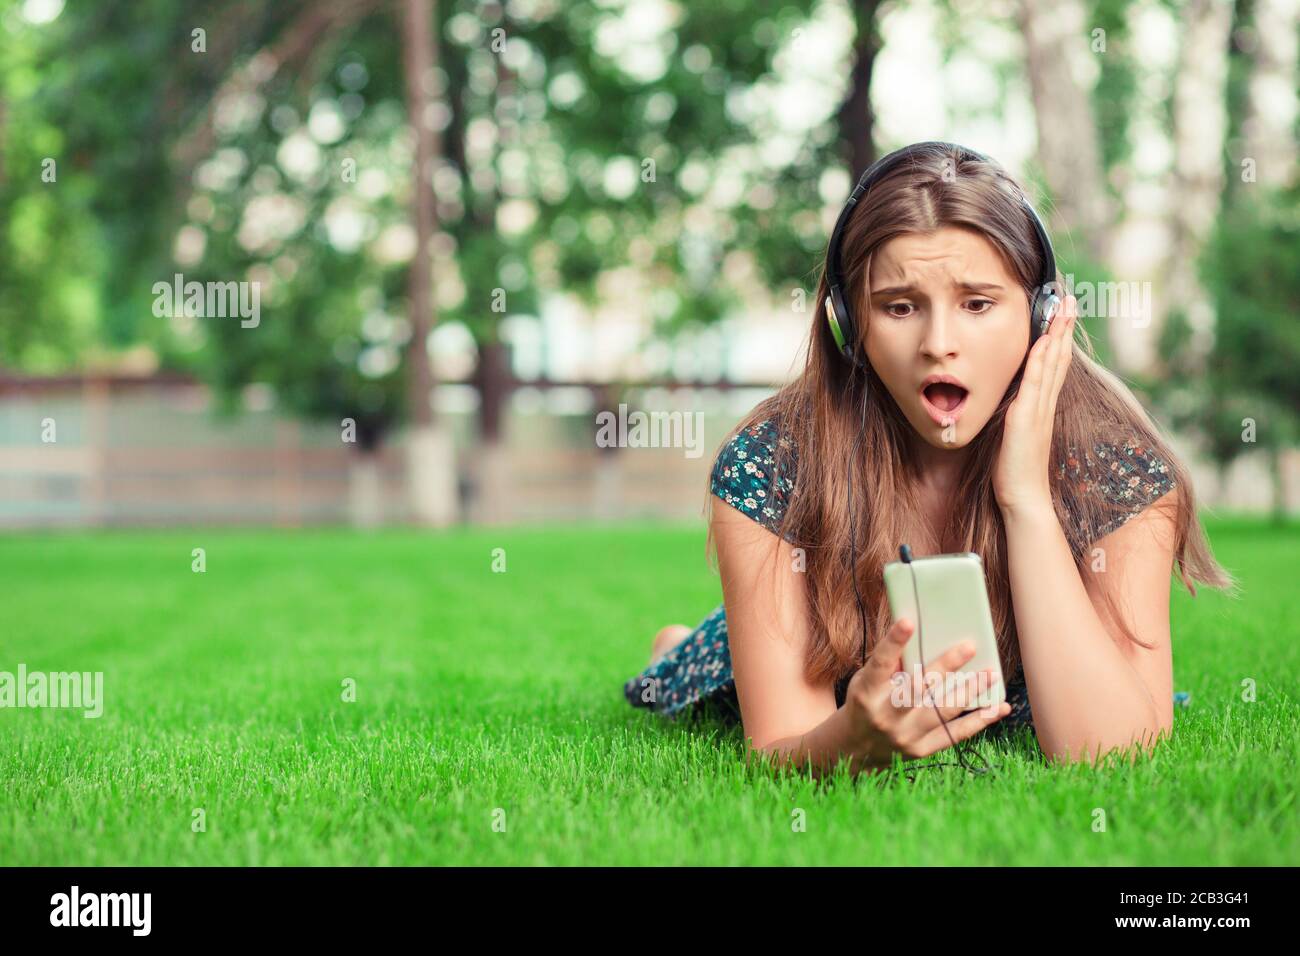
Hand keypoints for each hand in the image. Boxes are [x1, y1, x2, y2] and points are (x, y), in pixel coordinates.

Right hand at [842, 617, 1008, 770]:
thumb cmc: (865, 703)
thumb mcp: (865, 682)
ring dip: (970, 690)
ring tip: (991, 673)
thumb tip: (922, 637)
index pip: (880, 663)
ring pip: (942, 711)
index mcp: (866, 693)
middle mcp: (885, 715)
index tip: (908, 621)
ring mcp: (904, 735)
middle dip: (946, 666)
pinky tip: (998, 707)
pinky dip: (980, 720)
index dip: (893, 643)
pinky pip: (955, 735)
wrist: (856, 749)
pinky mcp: (920, 751)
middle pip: (918, 688)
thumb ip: (890, 664)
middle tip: (969, 646)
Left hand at [993, 293, 1075, 513]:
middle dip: (1063, 327)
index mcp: (1041, 407)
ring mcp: (1037, 411)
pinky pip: (1034, 384)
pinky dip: (1041, 361)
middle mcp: (1044, 405)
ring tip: (1063, 308)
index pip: (1054, 366)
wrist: (1023, 498)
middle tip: (1069, 299)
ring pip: (1051, 365)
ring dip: (1057, 335)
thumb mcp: (1016, 435)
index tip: (1062, 315)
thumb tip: (1014, 401)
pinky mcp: (1026, 419)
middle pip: (1058, 358)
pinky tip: (1044, 342)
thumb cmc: (1016, 471)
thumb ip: (1018, 415)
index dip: (1059, 339)